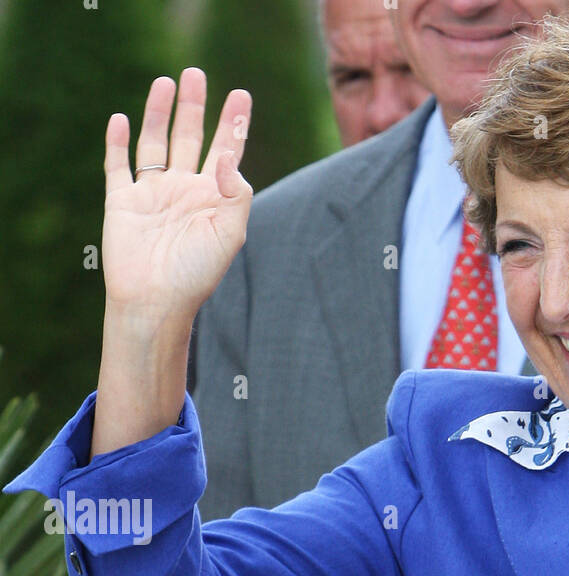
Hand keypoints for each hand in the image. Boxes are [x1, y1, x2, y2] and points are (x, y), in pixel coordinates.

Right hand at [102, 68, 251, 323]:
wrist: (155, 300)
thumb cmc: (197, 274)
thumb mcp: (229, 234)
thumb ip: (236, 193)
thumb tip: (227, 155)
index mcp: (212, 199)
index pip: (226, 152)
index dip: (234, 124)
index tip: (241, 96)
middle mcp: (183, 191)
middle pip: (188, 138)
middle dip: (193, 106)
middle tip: (196, 74)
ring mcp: (152, 194)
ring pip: (154, 142)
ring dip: (158, 113)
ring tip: (165, 82)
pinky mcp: (122, 201)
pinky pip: (118, 166)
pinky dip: (118, 142)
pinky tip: (122, 119)